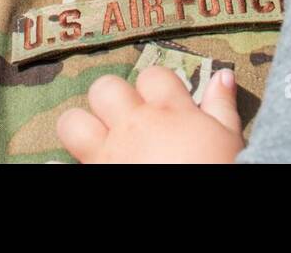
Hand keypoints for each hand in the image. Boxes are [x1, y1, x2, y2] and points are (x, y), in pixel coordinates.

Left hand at [56, 65, 245, 162]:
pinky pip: (62, 168)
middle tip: (127, 118)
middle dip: (114, 99)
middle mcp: (133, 126)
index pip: (152, 75)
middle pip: (106, 88)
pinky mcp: (96, 176)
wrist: (204, 216)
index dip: (156, 86)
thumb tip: (222, 74)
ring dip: (82, 128)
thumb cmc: (218, 168)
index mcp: (168, 112)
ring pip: (73, 122)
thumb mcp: (229, 139)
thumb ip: (221, 105)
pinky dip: (61, 168)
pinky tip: (65, 167)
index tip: (163, 102)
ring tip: (98, 141)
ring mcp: (109, 154)